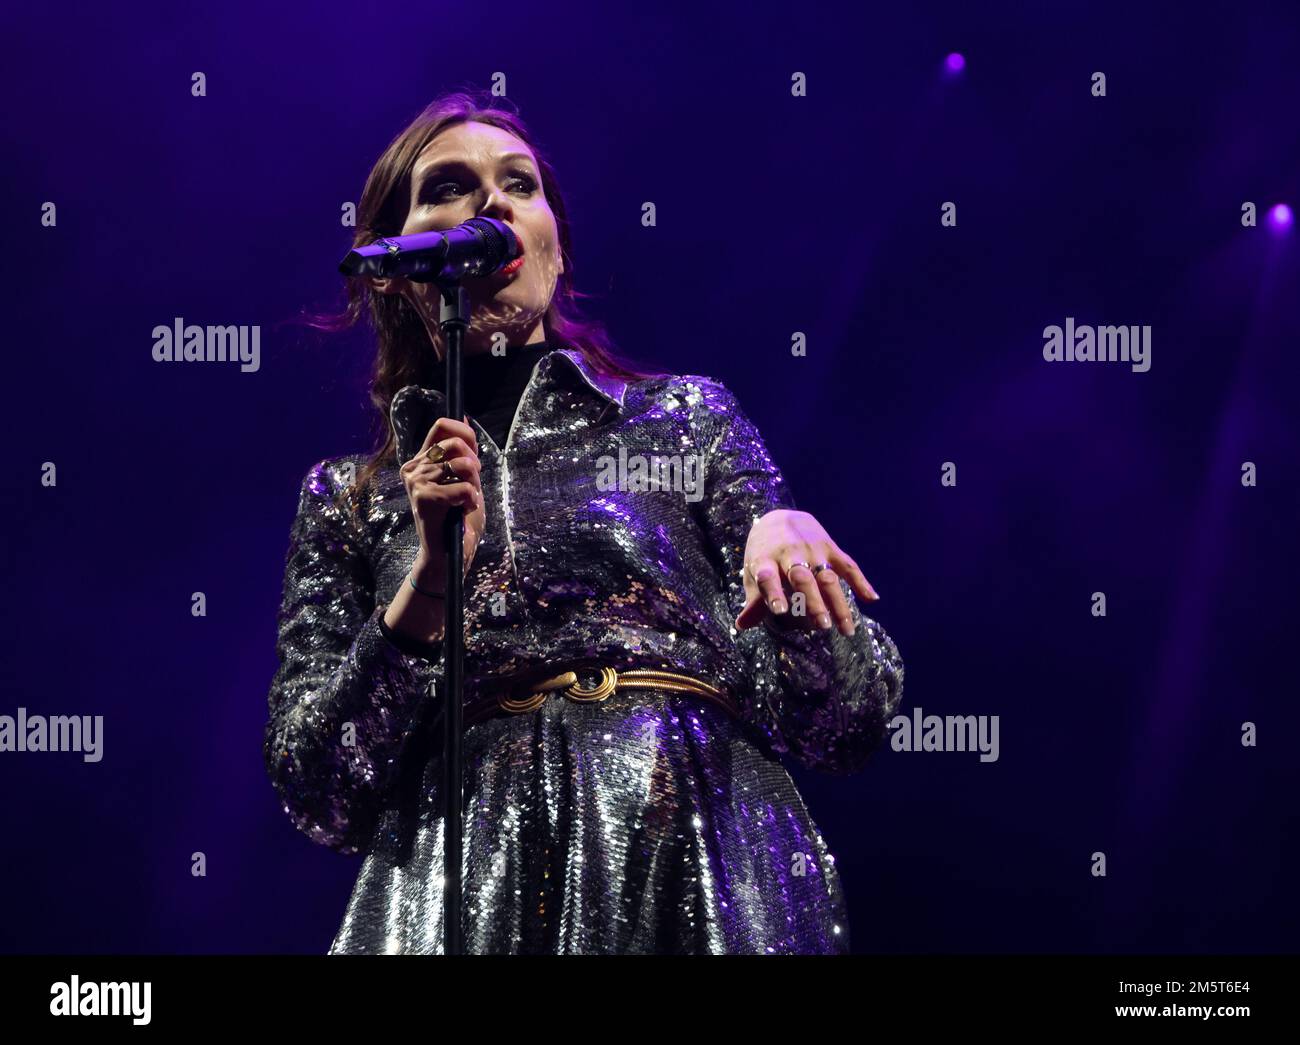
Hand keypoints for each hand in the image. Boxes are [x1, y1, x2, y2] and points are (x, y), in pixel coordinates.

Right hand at [400, 415, 486, 591]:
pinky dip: (472, 500)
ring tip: (465, 502)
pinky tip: (463, 511)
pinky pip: (463, 487)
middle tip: (471, 486)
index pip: (441, 425)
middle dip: (474, 464)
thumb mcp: (465, 479)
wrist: (447, 556)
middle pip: (455, 444)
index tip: (474, 455)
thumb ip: (463, 451)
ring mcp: (416, 482)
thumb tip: (463, 416)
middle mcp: (413, 468)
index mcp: (421, 461)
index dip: (464, 433)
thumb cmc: (456, 520)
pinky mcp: (424, 497)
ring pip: (462, 465)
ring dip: (473, 486)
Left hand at [734, 509, 878, 635]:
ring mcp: (812, 550)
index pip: (769, 577)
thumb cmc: (764, 553)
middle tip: (822, 626)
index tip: (780, 611)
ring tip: (846, 628)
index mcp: (766, 560)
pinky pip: (848, 565)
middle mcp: (790, 554)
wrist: (779, 517)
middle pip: (802, 579)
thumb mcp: (754, 572)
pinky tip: (872, 598)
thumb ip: (754, 600)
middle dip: (813, 602)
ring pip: (827, 577)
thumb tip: (742, 625)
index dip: (774, 593)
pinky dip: (861, 581)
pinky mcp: (830, 547)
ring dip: (838, 603)